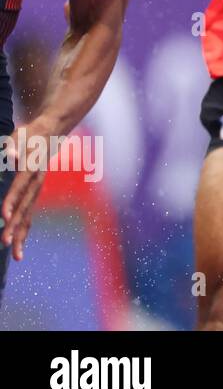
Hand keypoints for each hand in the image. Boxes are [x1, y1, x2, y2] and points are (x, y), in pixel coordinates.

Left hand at [1, 126, 50, 262]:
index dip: (11, 201)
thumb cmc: (30, 134)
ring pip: (29, 215)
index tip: (3, 216)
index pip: (20, 187)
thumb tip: (11, 155)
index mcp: (31, 168)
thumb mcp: (20, 135)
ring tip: (16, 256)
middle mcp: (36, 182)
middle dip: (15, 225)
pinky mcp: (34, 194)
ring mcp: (37, 189)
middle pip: (26, 207)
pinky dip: (23, 231)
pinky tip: (18, 246)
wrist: (51, 132)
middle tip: (4, 242)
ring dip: (21, 235)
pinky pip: (29, 214)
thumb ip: (13, 146)